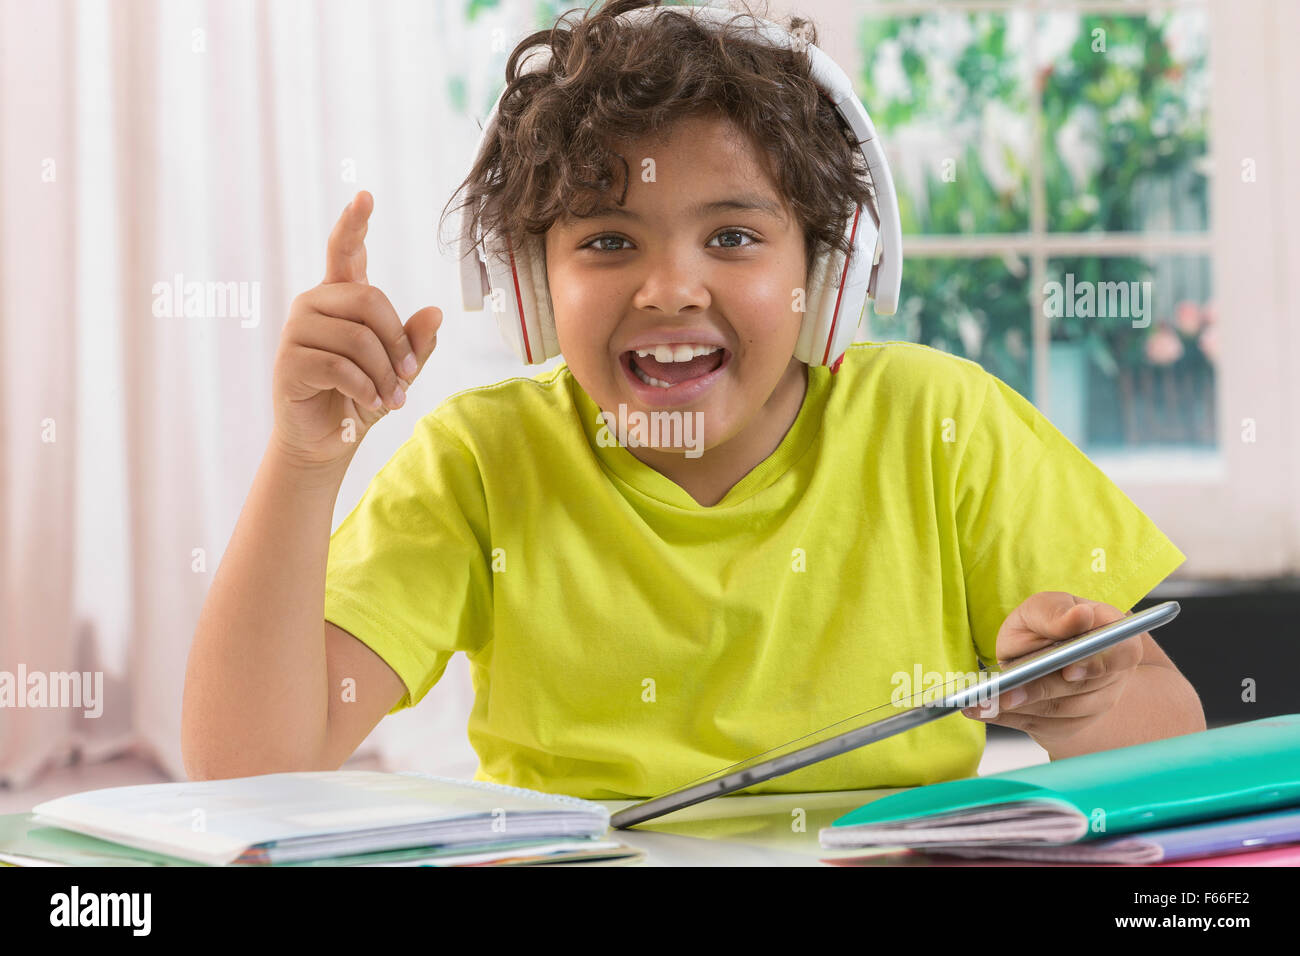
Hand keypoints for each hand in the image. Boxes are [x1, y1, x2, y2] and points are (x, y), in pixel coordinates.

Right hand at [271, 190, 441, 469]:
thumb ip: (416, 341)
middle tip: (409, 376)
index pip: (344, 250)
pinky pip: (340, 366)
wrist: (326, 440)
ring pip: (358, 337)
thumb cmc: (361, 397)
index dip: (354, 223)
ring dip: (384, 373)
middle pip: (370, 300)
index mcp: (340, 296)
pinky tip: (371, 402)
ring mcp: (297, 330)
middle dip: (398, 343)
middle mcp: (314, 304)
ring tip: (391, 398)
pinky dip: (366, 388)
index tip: (365, 196)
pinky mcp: (288, 360)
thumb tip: (436, 312)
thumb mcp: (398, 369)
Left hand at [961, 591, 1143, 755]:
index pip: (1123, 654)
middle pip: (1082, 688)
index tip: (1068, 670)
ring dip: (1019, 707)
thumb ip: (1056, 612)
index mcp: (1115, 638)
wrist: (1039, 653)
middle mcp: (1111, 675)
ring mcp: (1094, 703)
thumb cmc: (1044, 624)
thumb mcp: (1043, 607)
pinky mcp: (1070, 724)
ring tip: (982, 701)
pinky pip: (1039, 725)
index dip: (1097, 665)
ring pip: (1059, 711)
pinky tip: (977, 709)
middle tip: (1008, 693)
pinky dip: (1005, 718)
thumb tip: (1080, 616)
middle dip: (1041, 690)